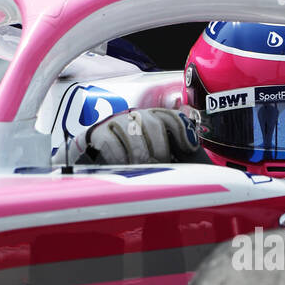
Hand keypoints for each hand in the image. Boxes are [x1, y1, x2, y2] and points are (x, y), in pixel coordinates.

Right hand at [82, 108, 199, 164]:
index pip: (170, 116)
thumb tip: (191, 159)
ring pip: (132, 131)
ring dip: (140, 152)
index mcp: (152, 119)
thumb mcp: (153, 156)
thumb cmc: (130, 161)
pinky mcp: (97, 133)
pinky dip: (120, 156)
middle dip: (159, 146)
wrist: (93, 161)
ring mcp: (115, 123)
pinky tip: (125, 166)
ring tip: (143, 167)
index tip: (189, 148)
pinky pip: (111, 142)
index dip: (181, 129)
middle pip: (152, 122)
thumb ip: (172, 155)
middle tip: (161, 164)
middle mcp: (135, 116)